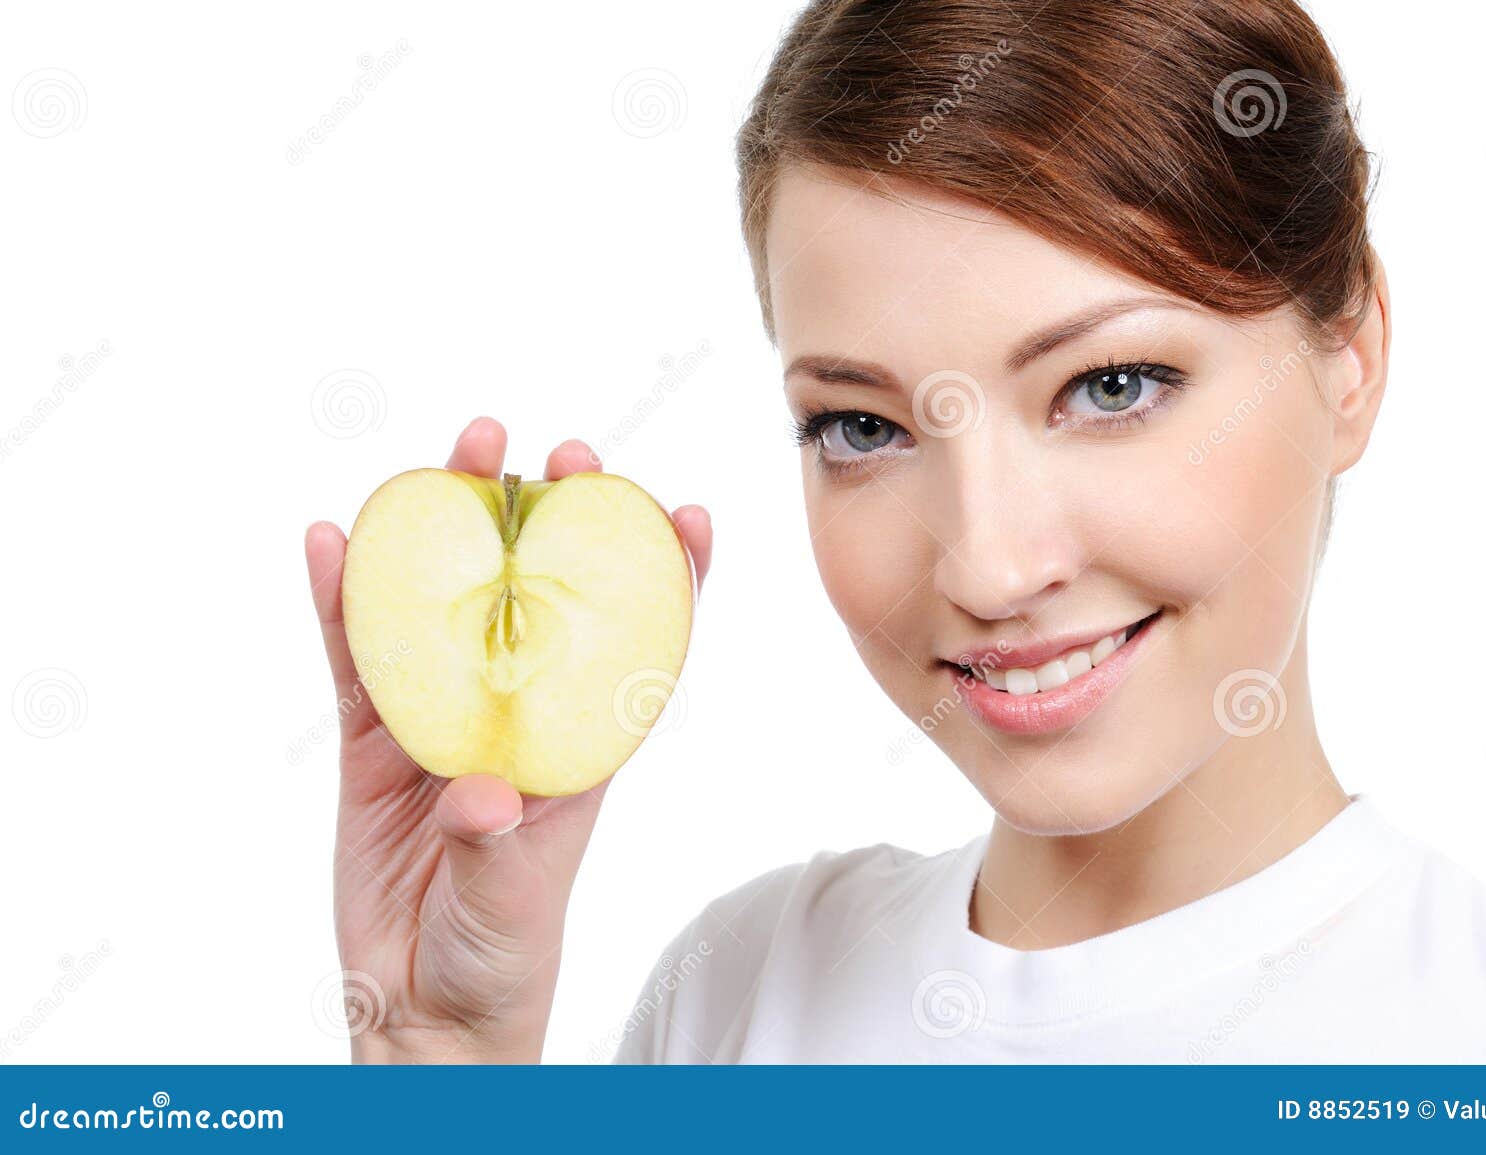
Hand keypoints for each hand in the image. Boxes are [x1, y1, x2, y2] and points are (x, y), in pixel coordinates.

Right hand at [303, 417, 711, 1061]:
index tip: (685, 513)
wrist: (422, 1007)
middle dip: (552, 522)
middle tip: (561, 453)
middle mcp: (517, 715)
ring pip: (446, 606)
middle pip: (536, 600)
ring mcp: (443, 720)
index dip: (663, 580)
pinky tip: (335, 540)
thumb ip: (497, 851)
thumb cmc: (499, 956)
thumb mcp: (514, 906)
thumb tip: (481, 797)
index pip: (633, 648)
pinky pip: (356, 659)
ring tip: (458, 456)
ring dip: (451, 531)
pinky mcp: (374, 743)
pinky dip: (343, 601)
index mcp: (579, 747)